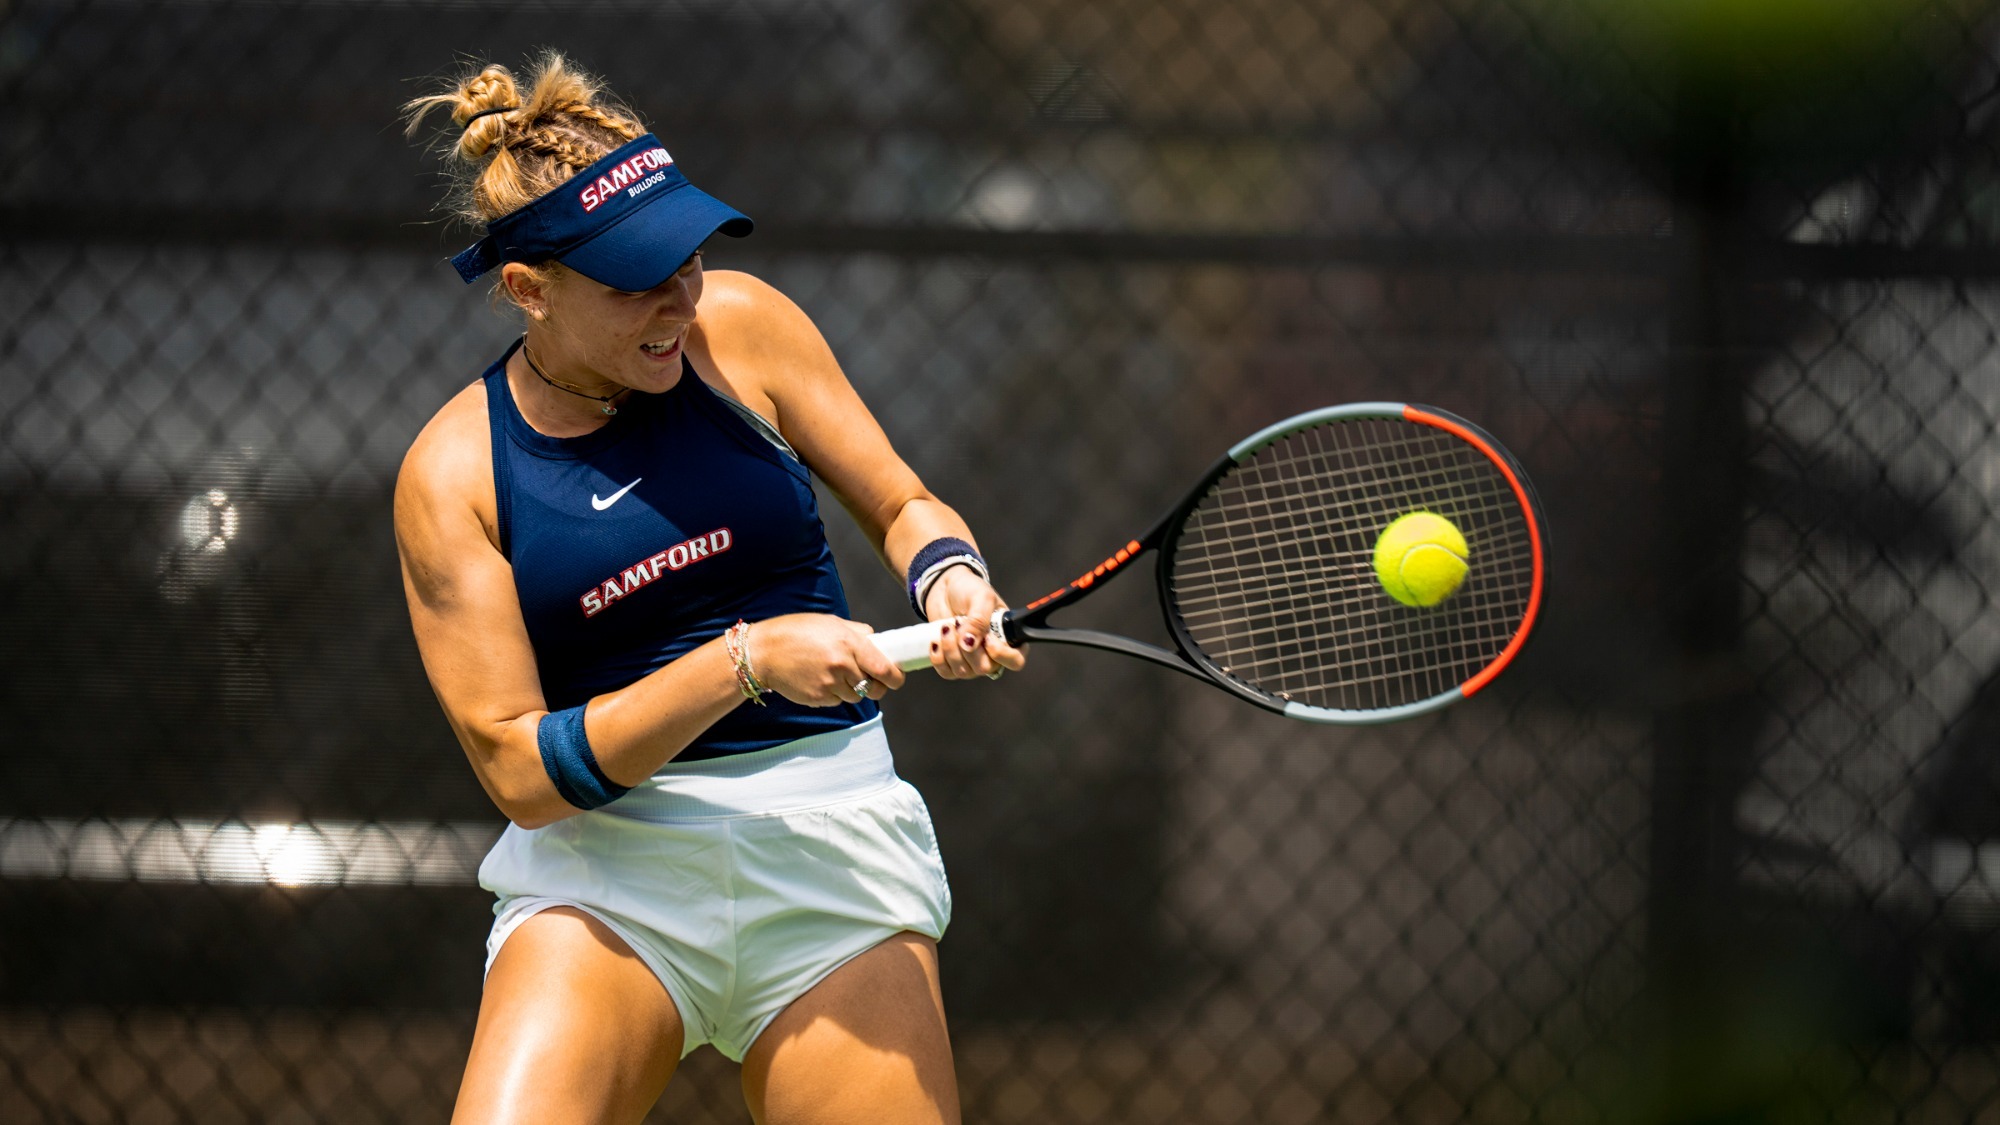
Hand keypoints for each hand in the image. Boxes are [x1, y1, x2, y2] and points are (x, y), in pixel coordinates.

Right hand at [744, 614, 904, 706]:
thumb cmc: (796, 632)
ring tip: (836, 673)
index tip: (897, 676)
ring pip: (856, 696)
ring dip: (853, 689)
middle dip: (877, 686)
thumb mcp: (830, 622)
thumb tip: (877, 642)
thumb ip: (857, 633)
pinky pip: (837, 701)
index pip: (885, 669)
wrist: (762, 653)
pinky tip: (820, 679)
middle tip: (872, 679)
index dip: (896, 676)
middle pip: (875, 688)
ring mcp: (829, 685)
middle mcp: (842, 666)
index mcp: (848, 643)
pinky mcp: (818, 699)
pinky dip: (835, 693)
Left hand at [922, 566, 1027, 679]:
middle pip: (984, 668)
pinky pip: (947, 672)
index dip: (1000, 655)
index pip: (1015, 661)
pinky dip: (939, 658)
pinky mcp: (952, 661)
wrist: (945, 587)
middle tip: (958, 624)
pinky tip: (936, 640)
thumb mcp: (981, 598)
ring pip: (964, 672)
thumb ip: (979, 620)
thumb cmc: (969, 589)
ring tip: (946, 627)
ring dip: (950, 650)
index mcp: (1008, 637)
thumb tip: (970, 644)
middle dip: (968, 649)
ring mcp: (971, 660)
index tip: (986, 638)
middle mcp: (992, 653)